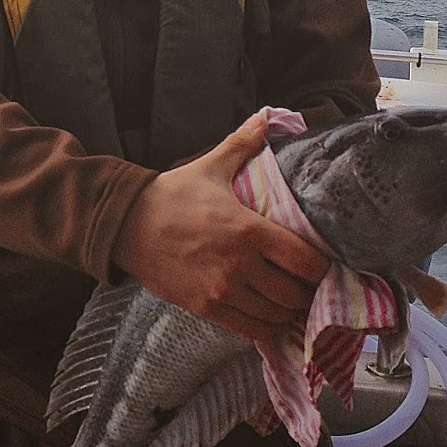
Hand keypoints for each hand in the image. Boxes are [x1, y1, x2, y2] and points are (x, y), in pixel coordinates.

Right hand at [111, 114, 329, 340]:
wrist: (126, 225)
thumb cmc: (173, 195)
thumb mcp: (211, 166)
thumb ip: (243, 143)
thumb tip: (267, 117)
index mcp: (249, 229)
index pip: (306, 261)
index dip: (320, 267)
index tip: (320, 262)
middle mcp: (240, 265)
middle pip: (295, 293)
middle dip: (307, 291)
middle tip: (307, 283)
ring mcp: (222, 291)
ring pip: (275, 315)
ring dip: (287, 310)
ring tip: (289, 299)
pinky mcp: (205, 308)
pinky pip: (251, 330)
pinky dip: (266, 325)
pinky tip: (268, 313)